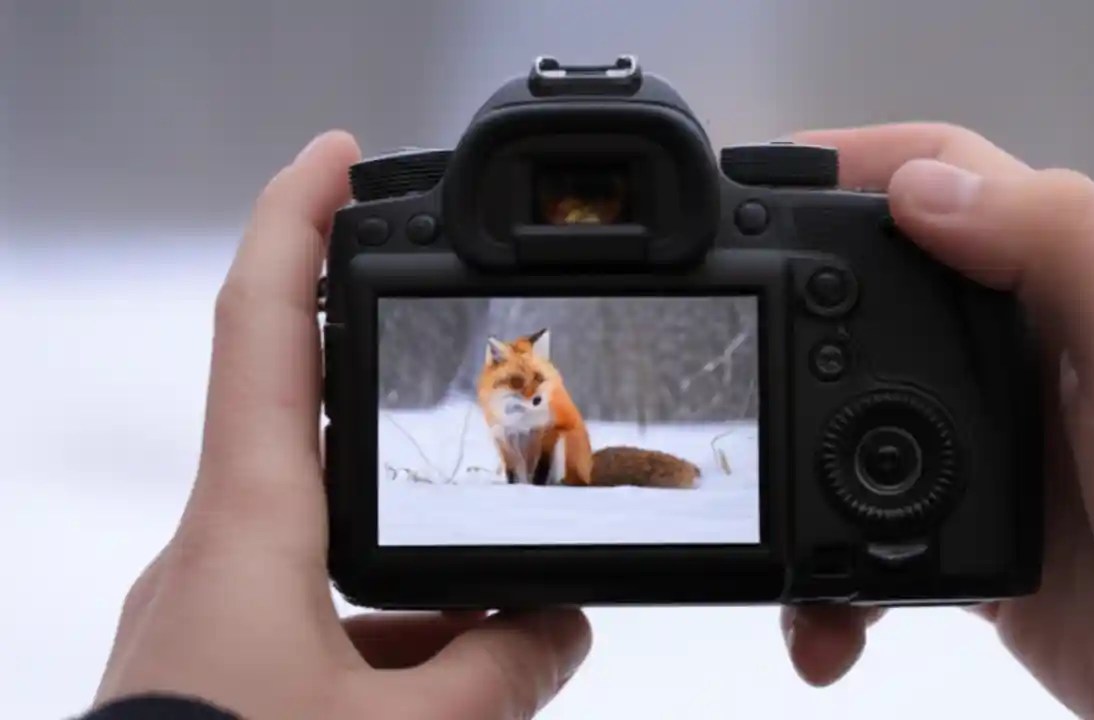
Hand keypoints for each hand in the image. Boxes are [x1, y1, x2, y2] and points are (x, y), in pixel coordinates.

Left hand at [93, 131, 591, 719]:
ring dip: (428, 559)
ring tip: (523, 602)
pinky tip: (466, 678)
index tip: (338, 155)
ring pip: (340, 544)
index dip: (298, 220)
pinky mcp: (227, 665)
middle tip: (488, 395)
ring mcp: (220, 611)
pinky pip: (328, 616)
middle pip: (320, 431)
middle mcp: (220, 551)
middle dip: (407, 403)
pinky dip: (402, 634)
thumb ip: (500, 674)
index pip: (263, 326)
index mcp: (248, 526)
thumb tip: (559, 626)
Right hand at [777, 123, 1093, 717]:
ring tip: (774, 518)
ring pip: (849, 425)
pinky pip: (863, 538)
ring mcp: (992, 447)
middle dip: (794, 322)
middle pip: (875, 296)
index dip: (857, 162)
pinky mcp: (972, 532)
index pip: (952, 179)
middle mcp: (1025, 354)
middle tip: (737, 356)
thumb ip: (1056, 248)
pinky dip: (830, 581)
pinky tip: (831, 617)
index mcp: (1071, 285)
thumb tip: (922, 187)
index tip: (764, 185)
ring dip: (796, 473)